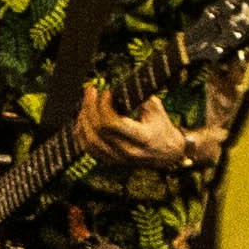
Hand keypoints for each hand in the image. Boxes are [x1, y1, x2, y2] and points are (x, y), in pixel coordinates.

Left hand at [68, 82, 189, 173]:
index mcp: (143, 138)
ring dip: (84, 118)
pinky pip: (88, 148)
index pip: (113, 124)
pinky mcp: (110, 162)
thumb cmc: (160, 126)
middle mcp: (129, 152)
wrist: (167, 154)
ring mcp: (118, 160)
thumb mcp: (156, 109)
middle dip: (90, 107)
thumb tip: (116, 86)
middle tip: (91, 91)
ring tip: (86, 102)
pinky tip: (83, 117)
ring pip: (90, 141)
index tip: (106, 92)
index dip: (104, 106)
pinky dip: (81, 132)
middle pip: (99, 131)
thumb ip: (138, 97)